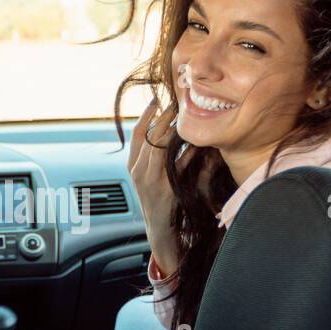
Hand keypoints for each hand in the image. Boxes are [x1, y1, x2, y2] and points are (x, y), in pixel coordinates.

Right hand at [128, 101, 179, 275]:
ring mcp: (150, 181)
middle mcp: (137, 171)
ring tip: (187, 115)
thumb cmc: (159, 201)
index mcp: (132, 165)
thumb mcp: (149, 177)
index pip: (136, 133)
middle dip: (163, 116)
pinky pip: (177, 165)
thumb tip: (167, 130)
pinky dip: (188, 151)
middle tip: (178, 101)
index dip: (146, 114)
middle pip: (149, 136)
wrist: (159, 231)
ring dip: (175, 129)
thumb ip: (154, 156)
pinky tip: (197, 141)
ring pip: (160, 147)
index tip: (157, 98)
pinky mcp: (164, 190)